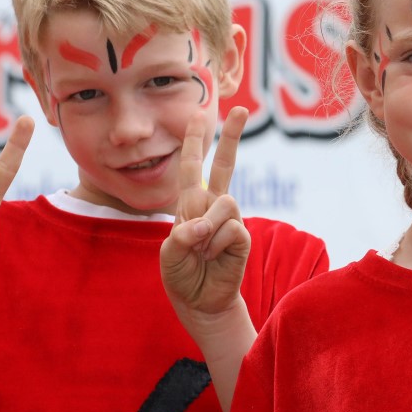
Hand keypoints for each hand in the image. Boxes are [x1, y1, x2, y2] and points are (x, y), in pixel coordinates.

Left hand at [161, 107, 251, 319]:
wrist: (199, 302)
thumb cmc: (181, 275)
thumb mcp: (169, 253)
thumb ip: (183, 234)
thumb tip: (207, 225)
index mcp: (190, 204)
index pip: (192, 167)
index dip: (196, 141)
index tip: (197, 113)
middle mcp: (212, 206)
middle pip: (224, 165)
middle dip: (231, 136)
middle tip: (242, 110)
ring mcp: (229, 220)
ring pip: (224, 202)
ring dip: (207, 228)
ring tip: (201, 250)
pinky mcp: (241, 236)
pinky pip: (230, 228)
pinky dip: (216, 245)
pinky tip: (213, 258)